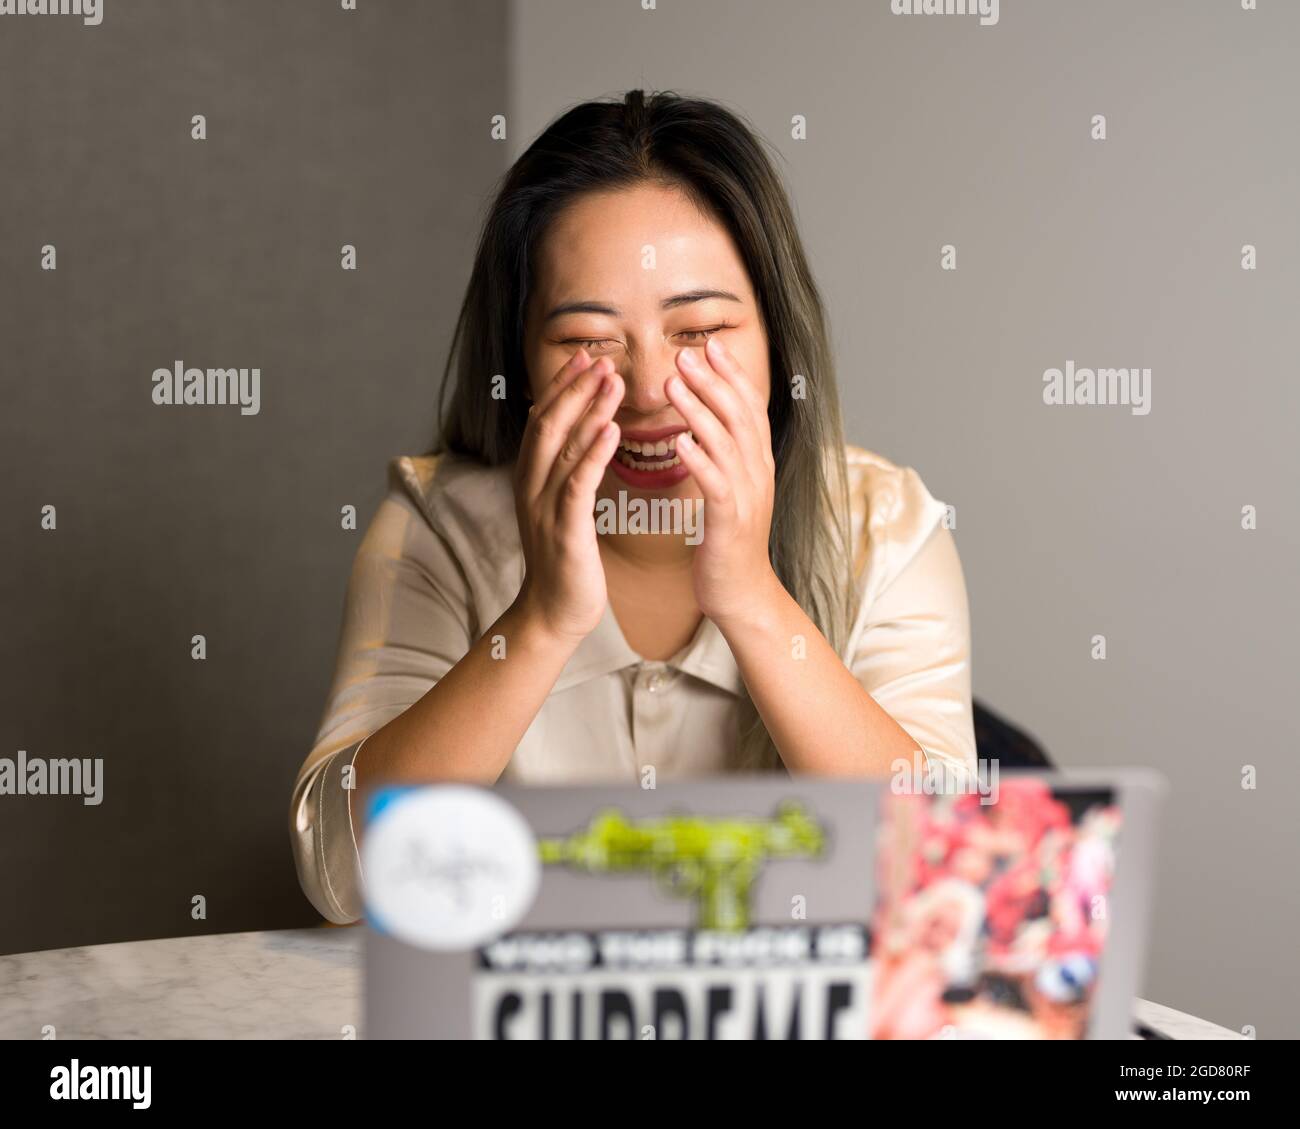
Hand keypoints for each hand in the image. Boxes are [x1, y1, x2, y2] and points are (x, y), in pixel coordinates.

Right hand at [512, 348, 623, 640]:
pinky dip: (594, 454)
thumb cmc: (566, 561)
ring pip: (564, 448)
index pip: (543, 420)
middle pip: (549, 424)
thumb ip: (566, 473)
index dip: (562, 387)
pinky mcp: (563, 530)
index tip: (586, 358)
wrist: (554, 613)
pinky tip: (613, 430)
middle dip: (575, 388)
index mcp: (531, 479)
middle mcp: (531, 487)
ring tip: (613, 381)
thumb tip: (581, 437)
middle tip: (602, 358)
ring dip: (589, 410)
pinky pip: (578, 484)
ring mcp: (544, 507)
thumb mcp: (560, 508)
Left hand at [666, 335, 780, 627]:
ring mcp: (747, 496)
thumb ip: (723, 457)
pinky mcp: (730, 521)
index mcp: (758, 463)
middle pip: (739, 416)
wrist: (742, 593)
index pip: (748, 407)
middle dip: (713, 380)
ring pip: (726, 443)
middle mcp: (758, 473)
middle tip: (687, 352)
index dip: (731, 374)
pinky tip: (679, 442)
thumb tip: (702, 425)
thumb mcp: (730, 491)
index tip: (710, 345)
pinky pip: (715, 483)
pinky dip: (699, 459)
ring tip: (674, 383)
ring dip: (699, 410)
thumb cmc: (728, 543)